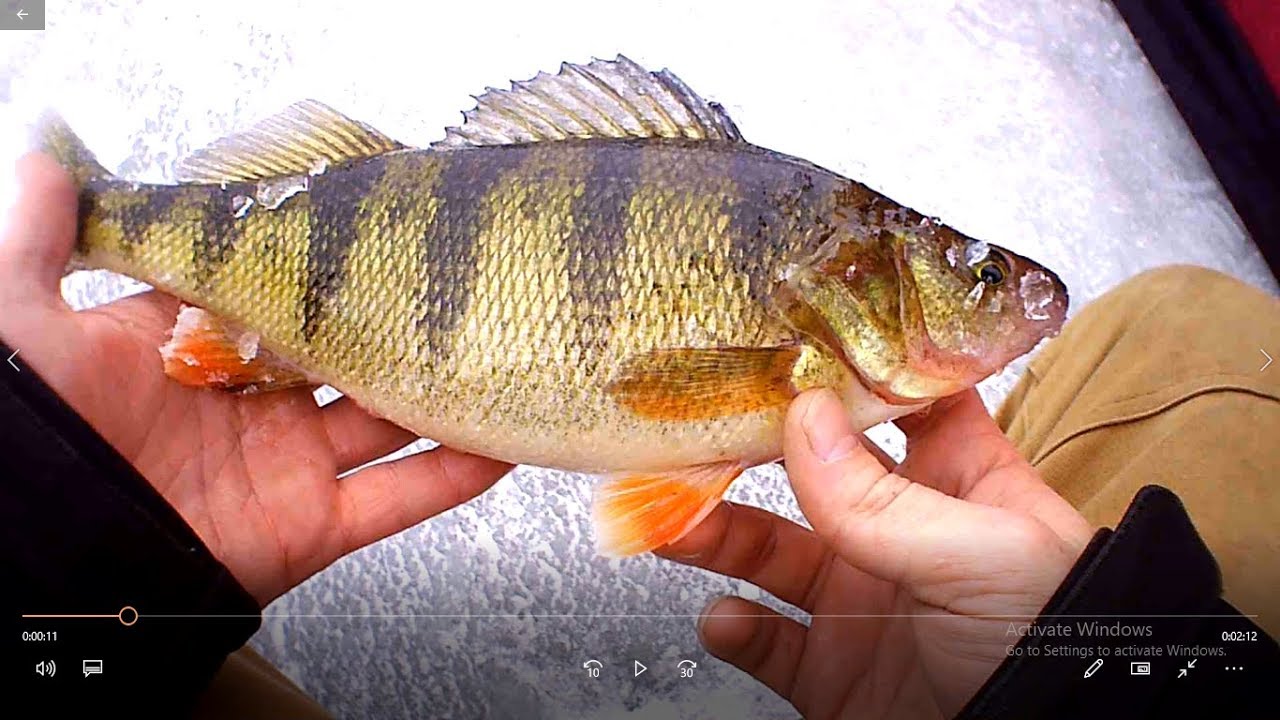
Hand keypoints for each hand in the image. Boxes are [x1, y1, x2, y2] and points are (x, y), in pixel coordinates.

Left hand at [0, 153, 511, 605]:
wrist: (41, 550)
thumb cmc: (33, 430)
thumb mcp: (21, 317)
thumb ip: (44, 244)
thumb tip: (50, 165)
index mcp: (198, 351)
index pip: (278, 297)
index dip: (325, 264)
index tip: (377, 224)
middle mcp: (255, 404)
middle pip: (349, 356)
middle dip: (400, 321)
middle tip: (459, 279)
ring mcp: (289, 465)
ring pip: (390, 421)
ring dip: (444, 390)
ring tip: (503, 347)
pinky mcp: (312, 525)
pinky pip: (398, 499)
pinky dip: (454, 474)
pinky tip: (505, 440)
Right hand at [659, 387, 1095, 718]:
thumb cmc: (1051, 642)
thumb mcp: (979, 552)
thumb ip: (880, 495)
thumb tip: (801, 415)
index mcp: (964, 486)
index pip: (905, 406)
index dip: (852, 373)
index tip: (789, 342)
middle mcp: (906, 537)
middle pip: (814, 476)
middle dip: (753, 453)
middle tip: (696, 431)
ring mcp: (864, 604)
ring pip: (773, 553)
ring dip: (719, 535)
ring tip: (677, 524)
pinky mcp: (832, 671)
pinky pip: (767, 641)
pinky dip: (734, 629)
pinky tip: (728, 621)